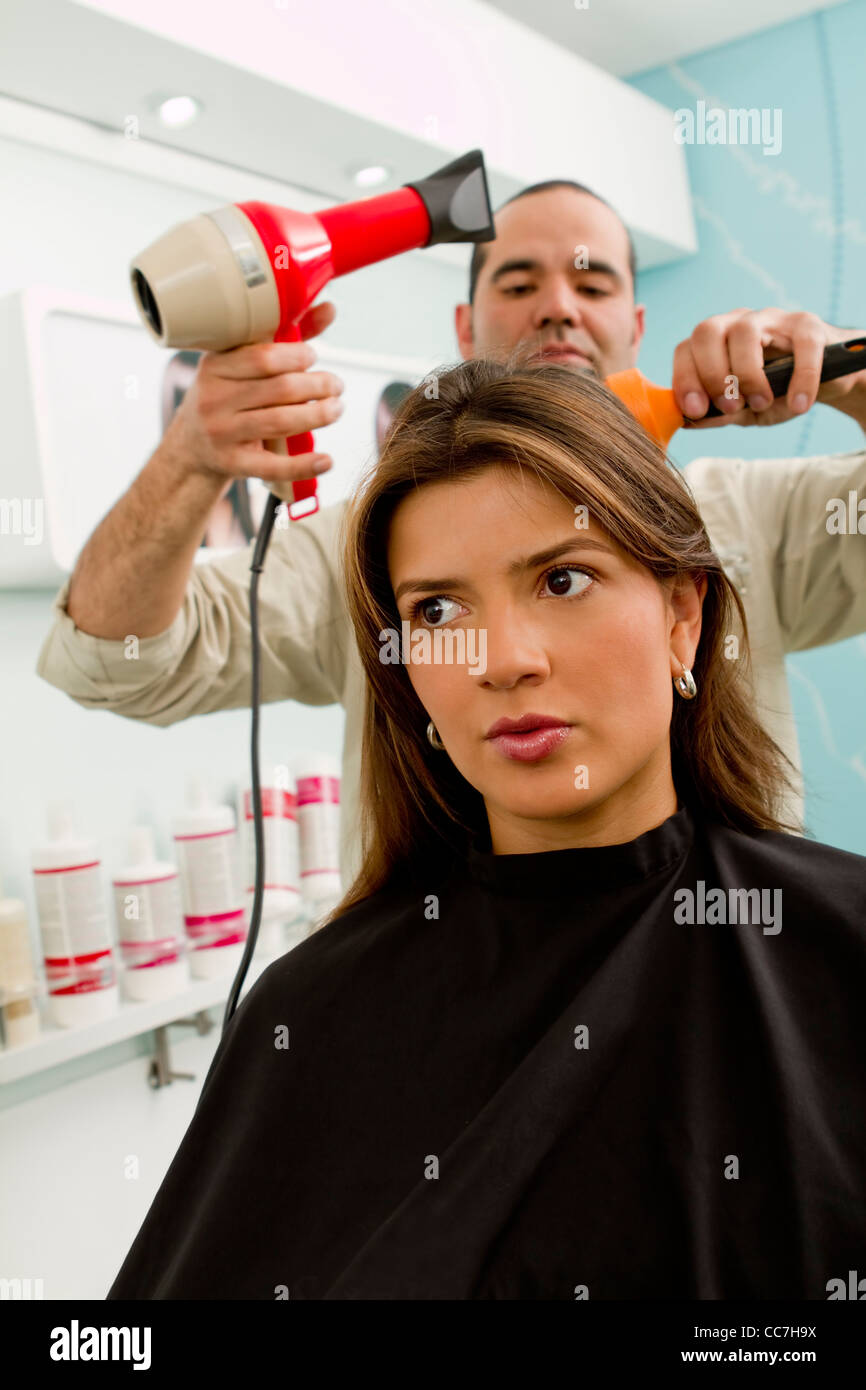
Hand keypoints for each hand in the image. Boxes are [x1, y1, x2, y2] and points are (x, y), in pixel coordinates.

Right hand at [164, 300, 343, 483]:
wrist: (191, 447)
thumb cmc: (227, 396)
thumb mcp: (240, 365)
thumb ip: (286, 338)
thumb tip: (330, 309)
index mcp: (215, 367)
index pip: (262, 358)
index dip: (296, 356)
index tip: (313, 356)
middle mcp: (215, 399)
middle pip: (278, 390)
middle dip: (317, 386)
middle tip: (337, 386)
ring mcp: (222, 434)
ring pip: (280, 422)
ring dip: (318, 415)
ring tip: (337, 408)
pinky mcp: (232, 464)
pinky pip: (272, 466)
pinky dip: (303, 464)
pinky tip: (328, 460)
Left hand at [671, 308, 865, 429]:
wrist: (822, 382)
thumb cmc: (776, 394)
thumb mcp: (745, 411)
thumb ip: (718, 415)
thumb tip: (688, 422)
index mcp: (714, 343)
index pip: (686, 349)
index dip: (685, 379)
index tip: (695, 410)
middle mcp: (737, 323)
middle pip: (707, 331)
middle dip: (712, 374)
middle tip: (731, 406)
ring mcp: (771, 319)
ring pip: (746, 332)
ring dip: (748, 375)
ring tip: (763, 403)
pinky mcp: (807, 324)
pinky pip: (801, 344)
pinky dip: (800, 377)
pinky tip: (799, 404)